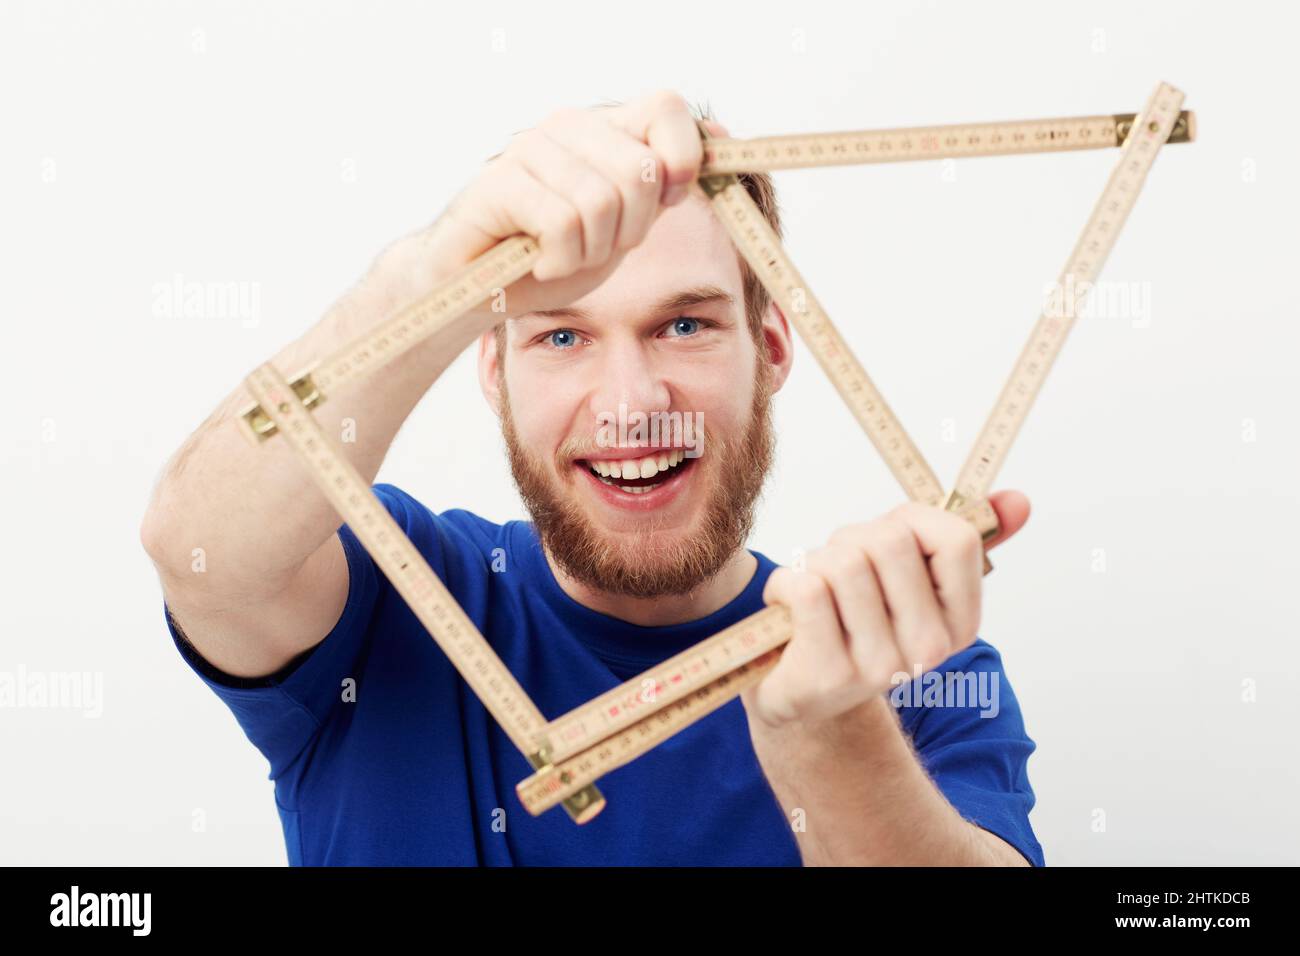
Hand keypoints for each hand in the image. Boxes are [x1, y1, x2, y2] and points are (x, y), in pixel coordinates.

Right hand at [389, 90, 717, 321]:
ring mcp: (531, 148)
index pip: (666, 107)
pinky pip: (562, 224)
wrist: (477, 288)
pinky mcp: (498, 181)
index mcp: (605, 130)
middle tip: (596, 245)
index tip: (667, 203)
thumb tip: (721, 139)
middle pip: (643, 171)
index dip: (683, 158)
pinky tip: (538, 262)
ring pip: (601, 203)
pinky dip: (559, 261)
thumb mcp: (624, 226)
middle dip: (629, 228)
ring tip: (561, 255)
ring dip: (589, 251)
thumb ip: (665, 187)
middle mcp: (569, 126)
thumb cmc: (552, 256)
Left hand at [741, 491, 1030, 729]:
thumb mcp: (911, 574)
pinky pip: (806, 588)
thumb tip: (1019, 499)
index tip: (889, 545)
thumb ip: (966, 537)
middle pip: (888, 541)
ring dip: (814, 563)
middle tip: (839, 573)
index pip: (956, 538)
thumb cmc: (856, 615)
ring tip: (815, 596)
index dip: (909, 523)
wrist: (802, 691)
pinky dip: (784, 585)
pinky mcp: (829, 674)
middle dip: (851, 540)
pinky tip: (789, 611)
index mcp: (961, 622)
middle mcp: (930, 650)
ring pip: (843, 562)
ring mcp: (881, 667)